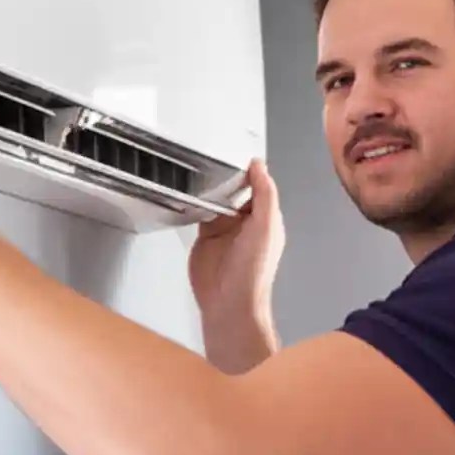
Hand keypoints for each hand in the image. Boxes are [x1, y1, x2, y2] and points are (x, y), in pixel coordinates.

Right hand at [189, 159, 284, 365]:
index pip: (257, 186)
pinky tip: (188, 191)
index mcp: (265, 218)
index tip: (233, 152)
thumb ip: (264, 194)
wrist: (228, 303)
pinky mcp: (204, 236)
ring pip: (216, 200)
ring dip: (209, 188)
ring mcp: (223, 229)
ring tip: (196, 168)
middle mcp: (245, 222)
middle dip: (225, 177)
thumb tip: (259, 165)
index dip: (248, 171)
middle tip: (209, 156)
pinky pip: (199, 212)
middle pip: (234, 191)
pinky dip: (194, 202)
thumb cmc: (253, 270)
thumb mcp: (266, 226)